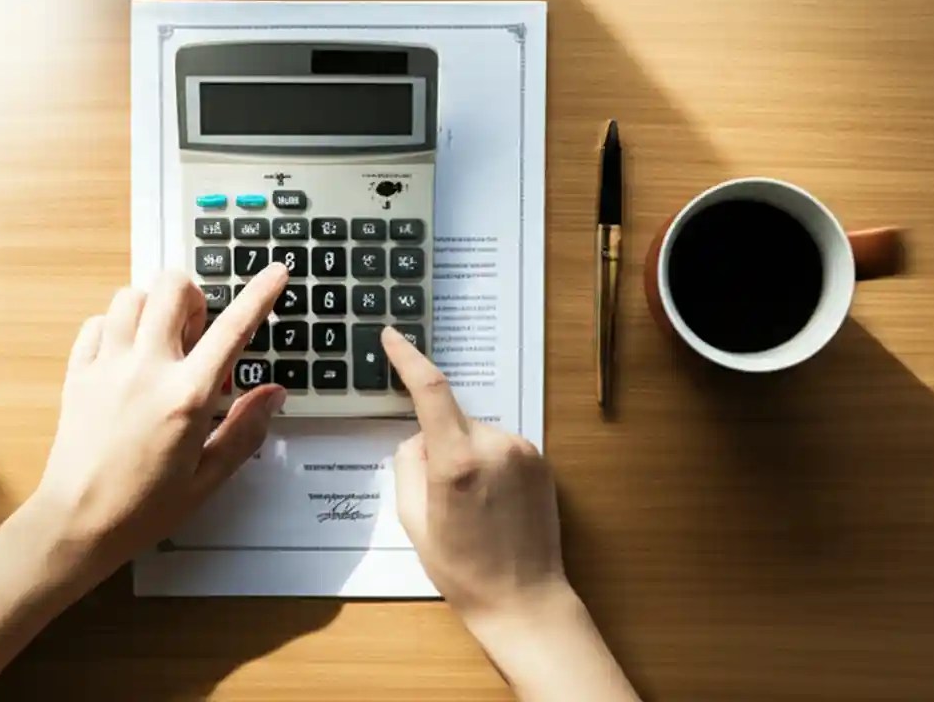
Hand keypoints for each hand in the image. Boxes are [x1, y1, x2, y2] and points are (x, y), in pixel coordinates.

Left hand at [36, 265, 288, 577]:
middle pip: (173, 289)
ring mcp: (107, 367)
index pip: (232, 330)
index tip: (277, 272)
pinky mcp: (78, 374)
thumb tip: (273, 393)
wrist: (77, 522)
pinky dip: (115, 327)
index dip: (260, 295)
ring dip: (153, 308)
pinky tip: (126, 355)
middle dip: (195, 298)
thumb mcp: (208, 478)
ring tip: (161, 342)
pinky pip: (97, 323)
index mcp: (186, 397)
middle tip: (198, 334)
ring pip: (131, 297)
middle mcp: (146, 370)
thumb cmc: (143, 508)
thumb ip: (244, 430)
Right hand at [384, 329, 638, 700]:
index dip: (407, 357)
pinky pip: (500, 447)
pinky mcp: (541, 461)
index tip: (392, 335)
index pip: (429, 389)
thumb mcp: (414, 519)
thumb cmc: (462, 569)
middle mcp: (495, 446)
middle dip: (438, 442)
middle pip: (451, 419)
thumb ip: (408, 464)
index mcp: (457, 461)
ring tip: (472, 508)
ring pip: (476, 433)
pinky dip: (488, 465)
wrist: (524, 600)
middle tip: (439, 494)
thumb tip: (418, 438)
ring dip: (466, 455)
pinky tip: (493, 505)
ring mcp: (524, 451)